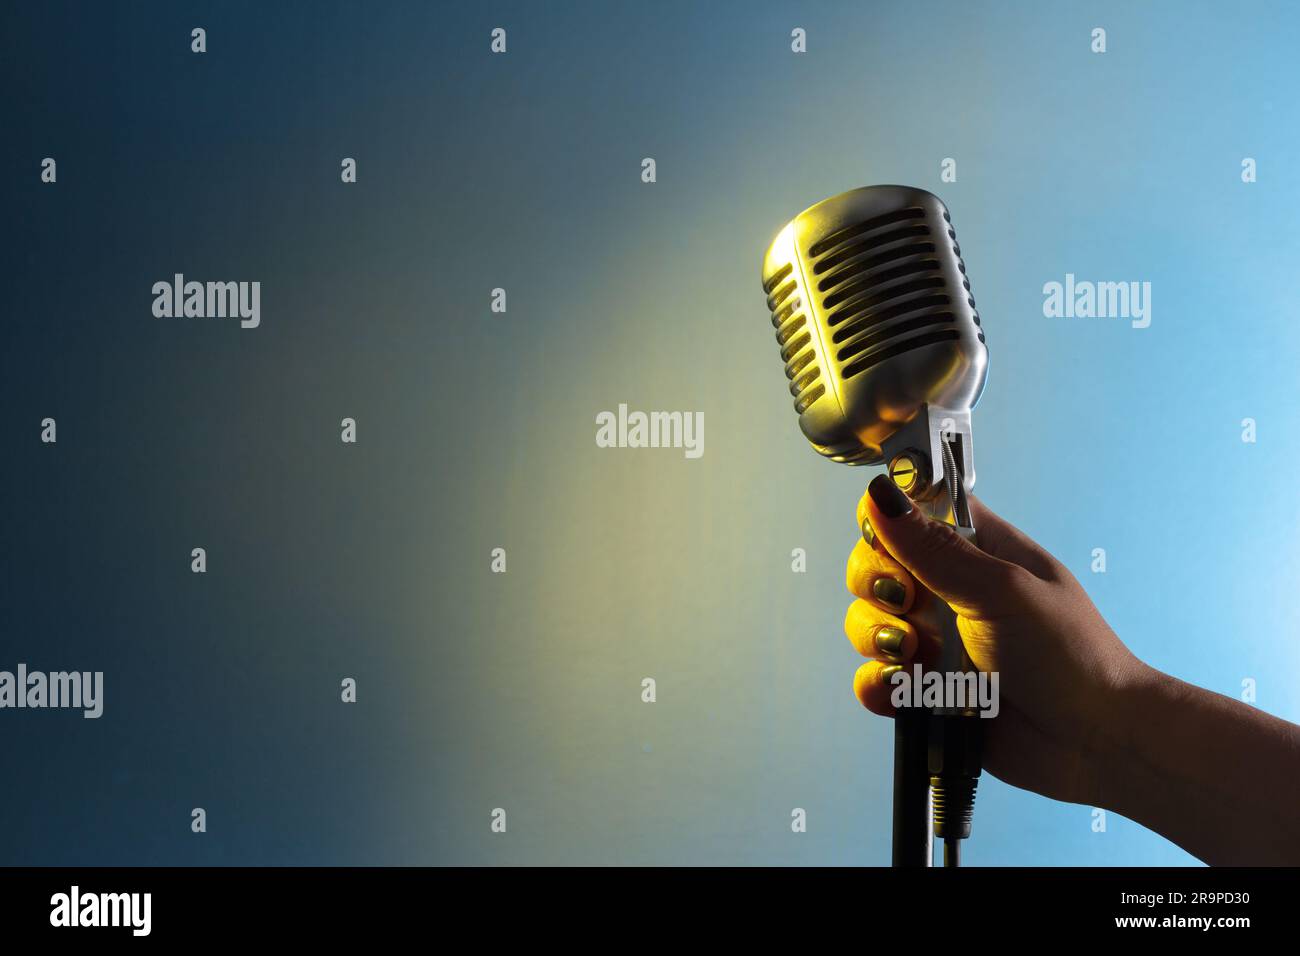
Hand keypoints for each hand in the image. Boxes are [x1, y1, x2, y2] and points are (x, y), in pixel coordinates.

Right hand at [844, 475, 1149, 804]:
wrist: (1094, 742)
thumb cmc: (1069, 653)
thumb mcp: (1004, 589)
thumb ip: (936, 549)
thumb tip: (882, 495)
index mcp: (978, 551)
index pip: (914, 513)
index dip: (888, 520)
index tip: (886, 539)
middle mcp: (950, 592)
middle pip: (878, 566)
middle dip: (876, 583)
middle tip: (907, 603)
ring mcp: (936, 643)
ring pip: (870, 623)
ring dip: (879, 637)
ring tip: (917, 656)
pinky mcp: (927, 691)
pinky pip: (877, 679)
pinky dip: (880, 684)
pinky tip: (906, 690)